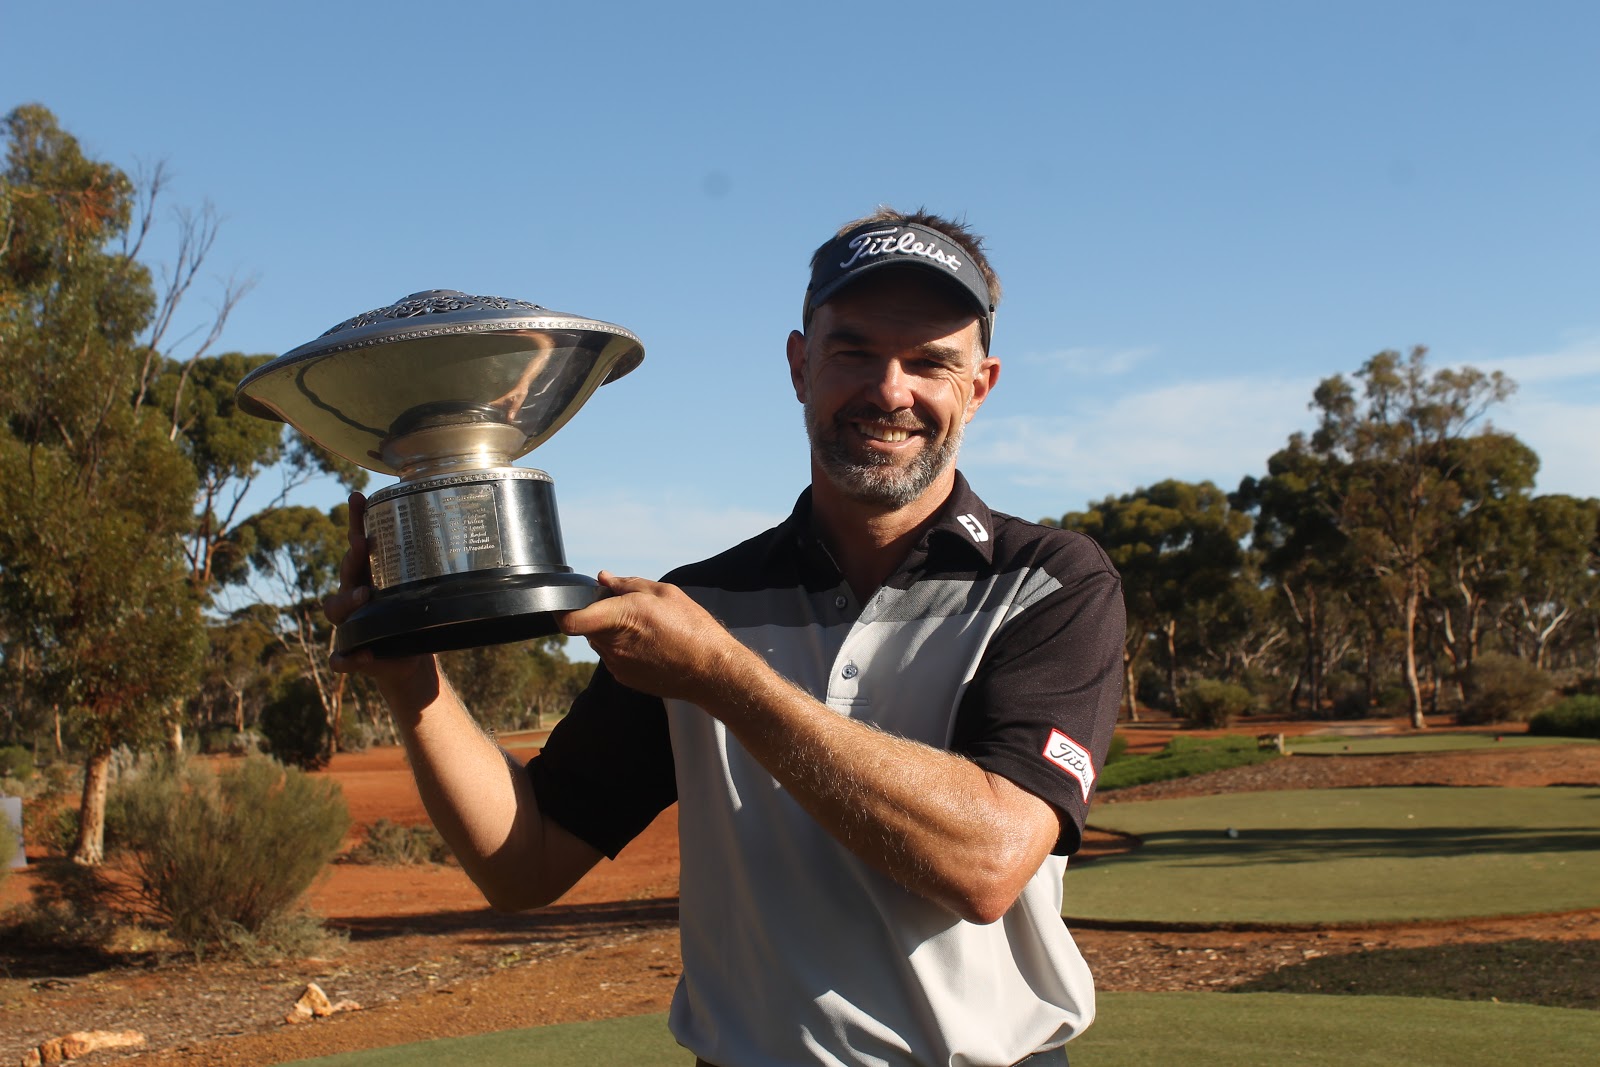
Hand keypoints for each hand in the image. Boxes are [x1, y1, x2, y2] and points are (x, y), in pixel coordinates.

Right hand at [323, 493, 432, 684]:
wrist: (408, 659)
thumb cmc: (414, 617)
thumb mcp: (425, 591)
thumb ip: (437, 569)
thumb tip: (472, 533)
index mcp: (370, 575)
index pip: (358, 543)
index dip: (354, 520)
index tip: (357, 497)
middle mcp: (354, 596)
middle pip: (346, 572)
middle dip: (352, 557)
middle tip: (362, 543)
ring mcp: (350, 624)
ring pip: (334, 609)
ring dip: (346, 600)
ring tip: (363, 596)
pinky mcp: (353, 655)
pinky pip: (341, 658)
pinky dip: (345, 657)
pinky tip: (356, 655)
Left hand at [559, 572, 753, 706]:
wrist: (710, 670)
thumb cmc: (692, 628)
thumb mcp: (665, 593)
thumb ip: (628, 584)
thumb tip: (604, 578)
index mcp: (620, 616)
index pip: (572, 620)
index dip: (563, 610)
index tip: (569, 602)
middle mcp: (613, 643)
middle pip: (587, 626)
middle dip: (599, 614)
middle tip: (627, 609)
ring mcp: (617, 664)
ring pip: (599, 641)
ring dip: (612, 631)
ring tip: (645, 628)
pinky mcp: (624, 678)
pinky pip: (612, 656)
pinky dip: (622, 647)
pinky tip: (649, 645)